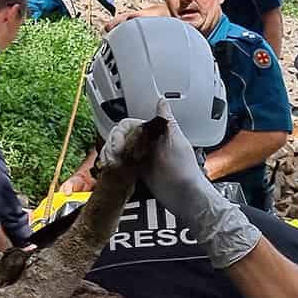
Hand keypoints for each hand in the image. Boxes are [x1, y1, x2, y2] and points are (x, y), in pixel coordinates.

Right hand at [101, 112, 258, 269]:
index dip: (120, 133)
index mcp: (156, 134)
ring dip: (111, 155)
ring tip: (111, 165)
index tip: (118, 144)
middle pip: (121, 137)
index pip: (129, 125)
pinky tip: (112, 170)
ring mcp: (143, 158)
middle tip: (113, 157)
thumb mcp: (176, 141)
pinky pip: (122, 164)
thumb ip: (167, 121)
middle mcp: (148, 144)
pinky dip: (115, 165)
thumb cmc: (184, 170)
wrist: (185, 197)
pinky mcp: (139, 172)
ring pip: (119, 150)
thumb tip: (162, 101)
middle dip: (113, 145)